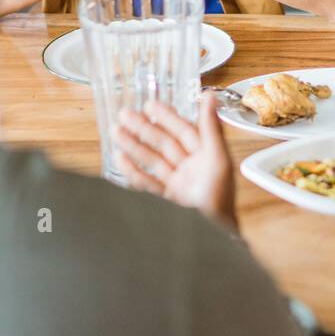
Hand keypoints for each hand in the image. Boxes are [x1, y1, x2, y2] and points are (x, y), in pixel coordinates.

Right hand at [112, 92, 237, 229]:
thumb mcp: (217, 160)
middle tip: (124, 114)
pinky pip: (145, 183)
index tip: (150, 104)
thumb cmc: (218, 201)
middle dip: (144, 129)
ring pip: (152, 160)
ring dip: (134, 145)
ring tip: (115, 131)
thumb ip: (210, 128)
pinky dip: (132, 170)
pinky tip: (119, 158)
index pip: (184, 131)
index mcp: (206, 158)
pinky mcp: (164, 202)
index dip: (168, 117)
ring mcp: (177, 186)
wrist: (209, 240)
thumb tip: (211, 96)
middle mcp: (192, 170)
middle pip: (164, 144)